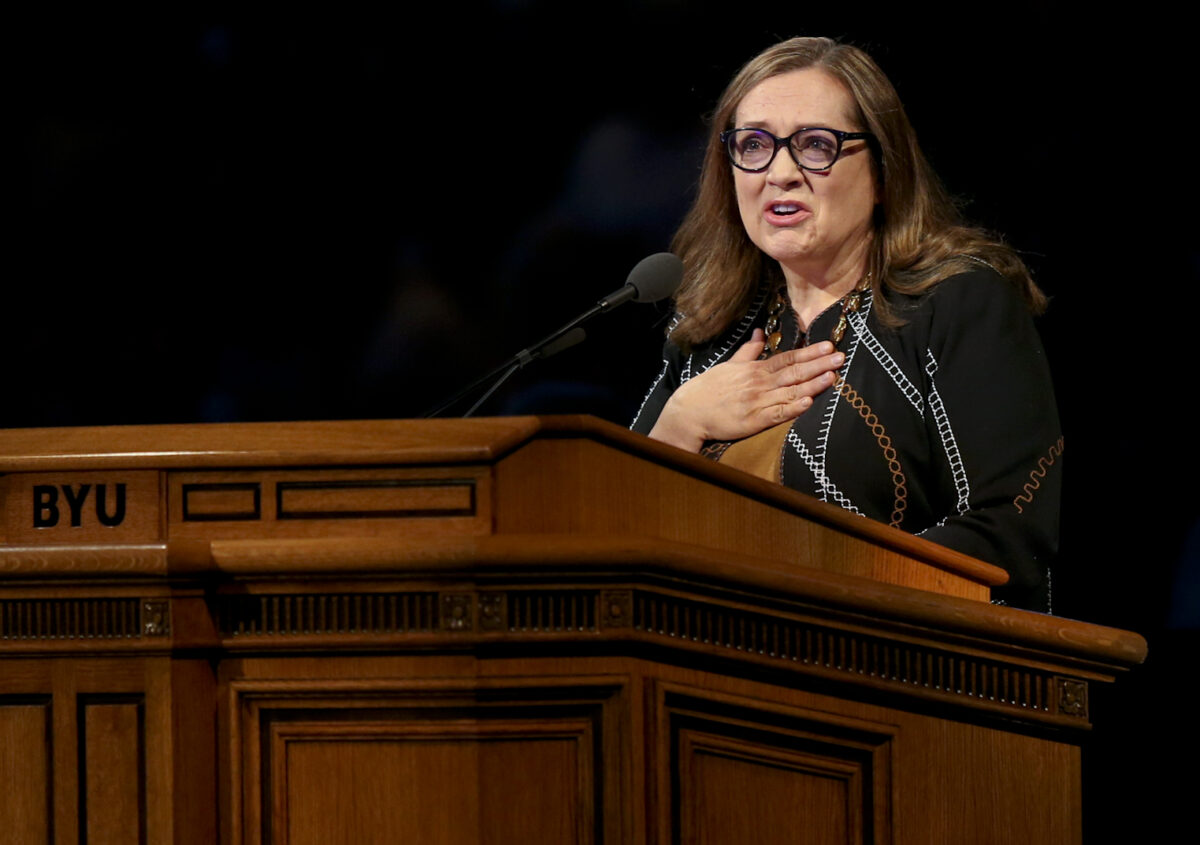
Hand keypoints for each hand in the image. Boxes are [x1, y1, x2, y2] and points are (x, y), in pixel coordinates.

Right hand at [648, 329, 844, 451]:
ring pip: (790, 391)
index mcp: (755, 370)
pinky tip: (809, 402)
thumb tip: (760, 332)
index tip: (829, 345)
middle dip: (819, 364)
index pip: (787, 358)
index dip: (810, 352)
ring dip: (812, 383)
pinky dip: (794, 408)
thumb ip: (749, 350)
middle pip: (794, 372)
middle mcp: (759, 383)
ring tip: (832, 376)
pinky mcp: (753, 421)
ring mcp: (757, 402)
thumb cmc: (708, 389)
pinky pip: (777, 414)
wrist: (689, 412)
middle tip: (841, 356)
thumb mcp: (729, 365)